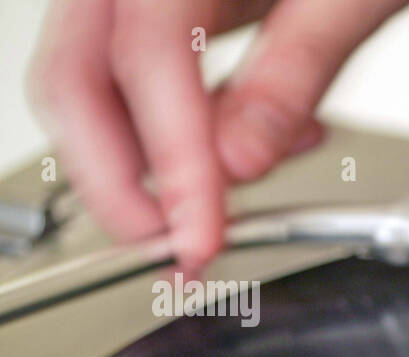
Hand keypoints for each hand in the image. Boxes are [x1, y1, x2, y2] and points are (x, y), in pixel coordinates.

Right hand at [26, 0, 408, 270]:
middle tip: (182, 246)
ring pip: (96, 88)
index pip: (144, 61)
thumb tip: (240, 162)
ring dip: (150, 167)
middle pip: (80, 79)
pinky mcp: (166, 13)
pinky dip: (180, 136)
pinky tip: (246, 150)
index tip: (200, 237)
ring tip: (228, 202)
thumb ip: (294, 73)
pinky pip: (139, 82)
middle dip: (121, 181)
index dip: (170, 163)